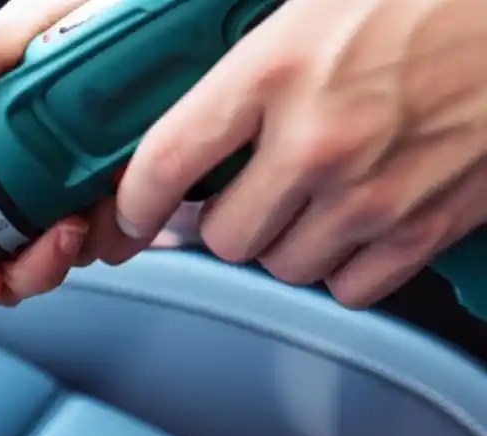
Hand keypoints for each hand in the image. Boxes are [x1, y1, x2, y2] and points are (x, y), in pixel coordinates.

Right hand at [0, 0, 146, 305]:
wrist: (167, 12)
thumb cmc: (92, 13)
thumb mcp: (11, 29)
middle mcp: (35, 177)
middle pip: (19, 265)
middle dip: (38, 264)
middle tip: (64, 228)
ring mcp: (86, 187)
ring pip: (74, 260)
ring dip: (89, 245)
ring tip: (105, 196)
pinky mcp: (144, 192)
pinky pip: (129, 239)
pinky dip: (132, 228)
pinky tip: (138, 187)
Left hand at [117, 0, 486, 308]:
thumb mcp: (311, 3)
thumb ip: (246, 63)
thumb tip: (190, 120)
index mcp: (277, 69)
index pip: (165, 161)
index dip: (133, 201)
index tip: (129, 213)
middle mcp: (319, 140)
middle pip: (222, 235)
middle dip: (225, 217)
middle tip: (246, 189)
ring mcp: (374, 192)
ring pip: (283, 266)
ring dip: (285, 241)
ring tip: (311, 198)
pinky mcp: (427, 226)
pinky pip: (350, 287)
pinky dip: (345, 265)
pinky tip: (355, 223)